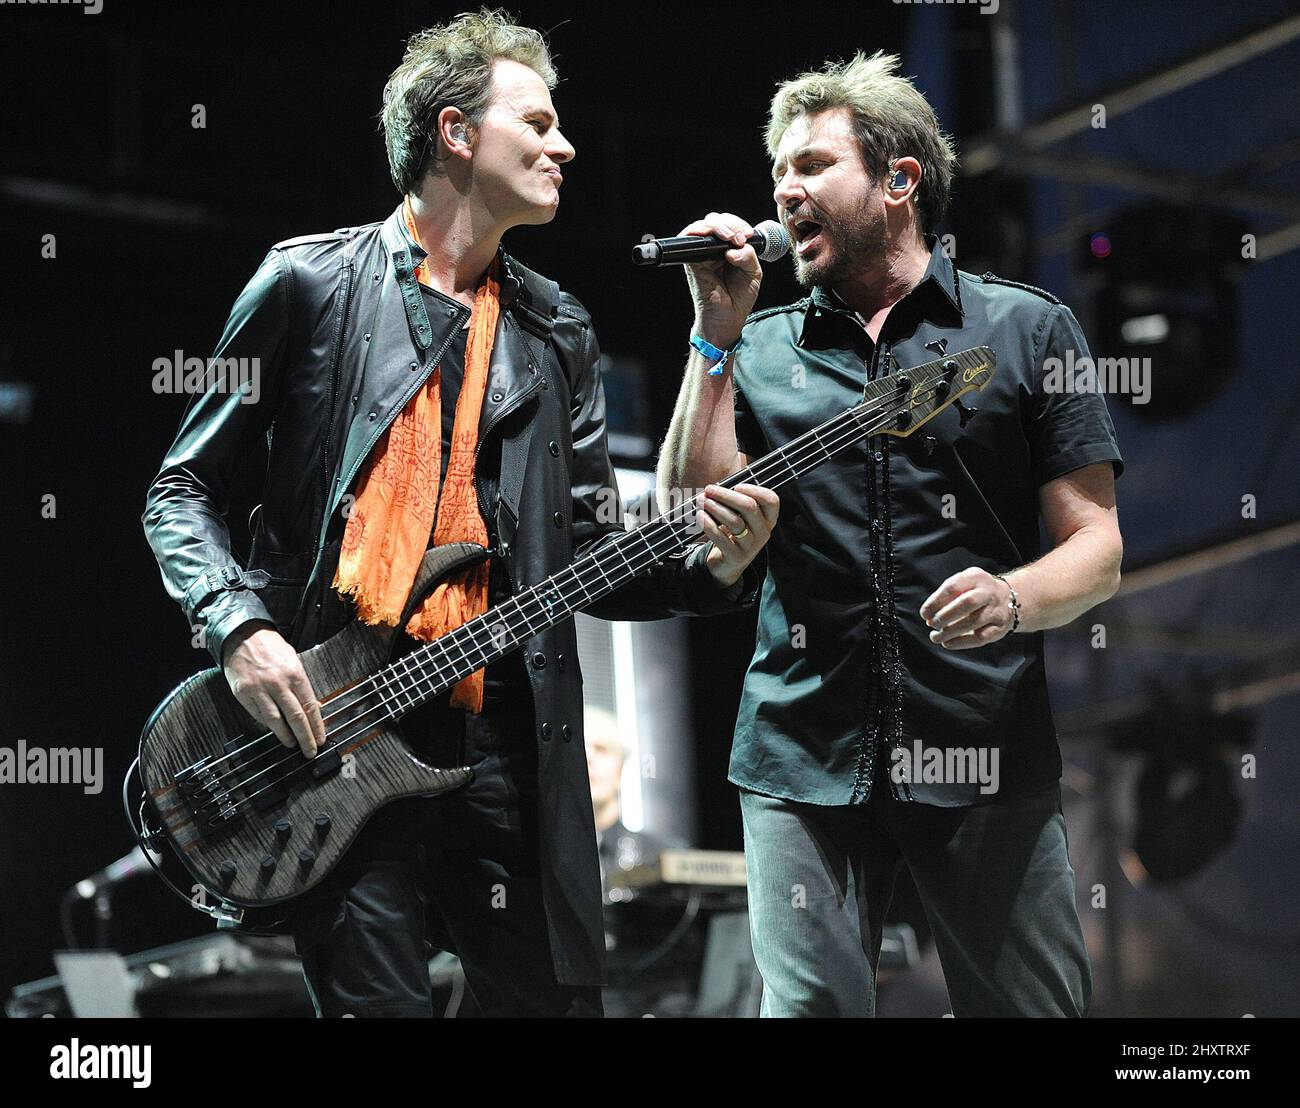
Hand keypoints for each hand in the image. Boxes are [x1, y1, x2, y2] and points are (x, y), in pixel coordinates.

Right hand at [222, 622, 326, 757]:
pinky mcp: (243, 693)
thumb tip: (314, 707)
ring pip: (275, 720)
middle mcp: (278, 683)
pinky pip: (258, 715)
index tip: (321, 738)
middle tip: (310, 750)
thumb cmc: (270, 647)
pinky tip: (274, 730)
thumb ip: (302, 685)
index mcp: (295, 673)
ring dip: (286, 736)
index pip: (309, 706)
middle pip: (295, 717)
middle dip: (305, 737)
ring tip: (292, 744)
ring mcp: (259, 689)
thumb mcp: (293, 660)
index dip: (316, 726)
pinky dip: (268, 725)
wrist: (242, 635)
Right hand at [679, 212, 763, 349]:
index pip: (729, 225)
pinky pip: (688, 238)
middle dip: (730, 223)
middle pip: (716, 220)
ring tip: (732, 238)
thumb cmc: (739, 298)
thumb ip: (748, 254)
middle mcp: (713, 249)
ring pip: (704, 225)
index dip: (739, 224)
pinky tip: (714, 237)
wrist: (728, 317)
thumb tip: (733, 247)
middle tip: (741, 238)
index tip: (749, 234)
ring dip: (719, 226)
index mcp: (728, 249)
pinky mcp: (691, 261)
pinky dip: (699, 231)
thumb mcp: (753, 272)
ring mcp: (701, 254)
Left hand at [697, 482, 778, 587]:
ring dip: (715, 508)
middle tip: (709, 489)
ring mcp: (751, 546)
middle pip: (749, 507)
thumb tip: (718, 486)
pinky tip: (700, 515)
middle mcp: (763, 532)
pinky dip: (708, 524)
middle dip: (726, 495)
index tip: (737, 485)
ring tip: (702, 501)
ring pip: (734, 521)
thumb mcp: (741, 518)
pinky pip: (721, 537)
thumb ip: (736, 502)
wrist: (727, 565)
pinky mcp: (735, 556)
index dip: (755, 490)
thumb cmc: (733, 534)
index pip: (771, 500)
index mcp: (768, 520)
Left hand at [919, 568, 1014, 649]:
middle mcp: (988, 592)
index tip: (925, 614)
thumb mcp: (964, 584)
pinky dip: (961, 642)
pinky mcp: (999, 627)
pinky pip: (980, 638)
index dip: (935, 602)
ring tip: (936, 637)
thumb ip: (946, 596)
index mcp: (976, 577)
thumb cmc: (976, 592)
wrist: (1008, 599)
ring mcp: (996, 610)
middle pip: (967, 603)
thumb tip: (929, 615)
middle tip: (932, 624)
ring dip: (950, 632)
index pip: (953, 587)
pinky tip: (948, 643)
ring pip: (973, 622)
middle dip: (945, 615)